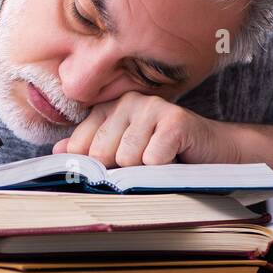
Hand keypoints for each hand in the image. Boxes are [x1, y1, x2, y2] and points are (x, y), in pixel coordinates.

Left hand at [52, 91, 237, 167]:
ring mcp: (151, 107)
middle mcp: (127, 102)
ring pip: (126, 158)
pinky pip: (151, 160)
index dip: (97, 167)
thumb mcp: (124, 155)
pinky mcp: (174, 120)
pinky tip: (176, 158)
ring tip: (162, 160)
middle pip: (101, 154)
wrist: (214, 153)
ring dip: (146, 170)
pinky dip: (164, 169)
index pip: (80, 147)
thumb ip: (91, 149)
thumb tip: (57, 151)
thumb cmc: (166, 155)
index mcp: (109, 109)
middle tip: (145, 163)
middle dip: (122, 170)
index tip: (117, 168)